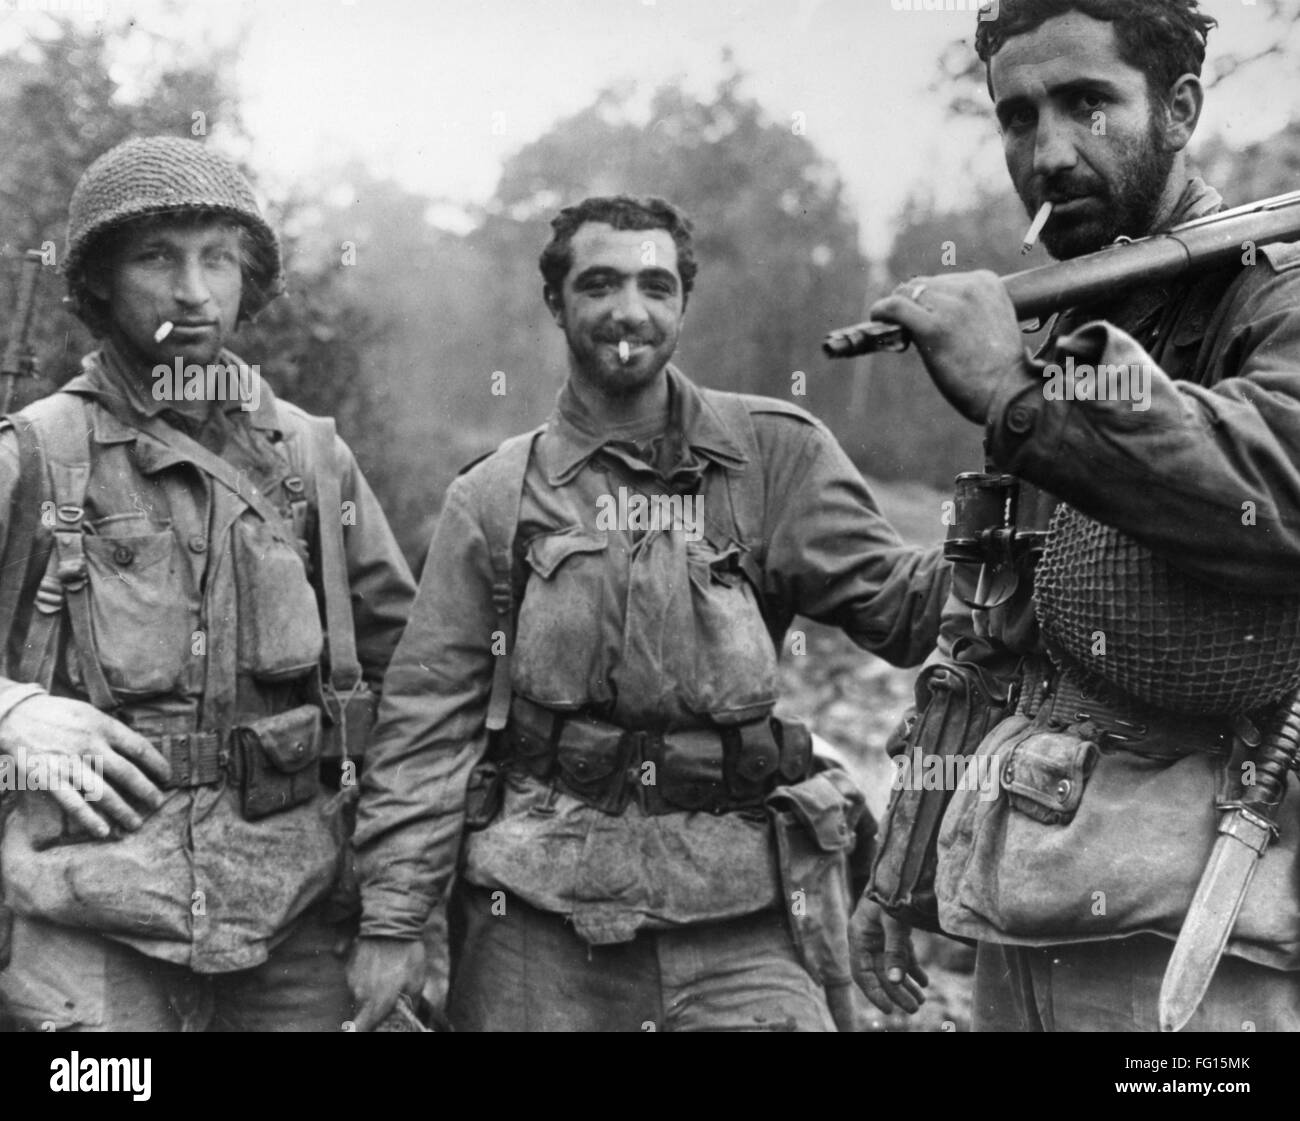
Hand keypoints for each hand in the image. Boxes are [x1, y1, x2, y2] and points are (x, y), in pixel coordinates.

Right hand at [0, 694, 170, 837]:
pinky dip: (89, 819)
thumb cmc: (58, 714)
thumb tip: (138, 750)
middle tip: (158, 804)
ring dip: (123, 811)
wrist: (16, 714)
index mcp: (103, 726)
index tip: (168, 777)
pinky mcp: (49, 778)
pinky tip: (103, 831)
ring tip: (136, 824)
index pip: (140, 748)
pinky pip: (73, 803)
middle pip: (127, 773)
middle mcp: (90, 746)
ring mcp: (70, 763)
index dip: (157, 764)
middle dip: (147, 791)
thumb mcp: (90, 713)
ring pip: (104, 792)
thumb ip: (112, 731)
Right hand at [347, 936, 426, 1031]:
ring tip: (387, 975)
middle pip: (362, 1011)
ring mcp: (351, 978)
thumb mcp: (416, 983)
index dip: (364, 1031)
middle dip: (374, 1009)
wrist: (392, 924)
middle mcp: (358, 994)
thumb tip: (408, 1017)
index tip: (374, 1027)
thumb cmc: (407, 956)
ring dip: (371, 990)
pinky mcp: (349, 964)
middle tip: (390, 996)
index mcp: (374, 1003)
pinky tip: (380, 963)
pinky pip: (357, 977)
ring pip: (360, 993)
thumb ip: (409, 1005)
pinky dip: (366, 976)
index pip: (358, 1030)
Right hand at [849, 895, 928, 1014]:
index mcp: (858, 936)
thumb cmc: (891, 891)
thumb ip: (895, 951)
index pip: (862, 973)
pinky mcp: (893, 932)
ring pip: (891, 967)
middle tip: (914, 1009)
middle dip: (897, 993)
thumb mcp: (894, 921)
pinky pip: (901, 956)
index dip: (875, 993)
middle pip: (880, 973)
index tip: (890, 1010)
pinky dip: (912, 969)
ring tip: (921, 1001)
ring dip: (906, 985)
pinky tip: (924, 982)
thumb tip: (896, 982)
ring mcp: (880, 936)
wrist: (900, 867)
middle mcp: (867, 939)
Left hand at [867, 271, 1029, 424]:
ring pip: (905, 293)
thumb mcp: (991, 323)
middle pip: (922, 285)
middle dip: (911, 304)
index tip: (925, 317)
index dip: (928, 300)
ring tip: (896, 330)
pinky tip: (877, 318)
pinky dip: (881, 311)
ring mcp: (952, 306)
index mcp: (987, 283)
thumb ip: (967, 309)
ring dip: (896, 310)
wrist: (1007, 393)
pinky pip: (895, 307)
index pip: (943, 280)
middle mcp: (970, 288)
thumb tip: (923, 308)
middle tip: (907, 327)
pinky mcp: (934, 327)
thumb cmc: (998, 368)